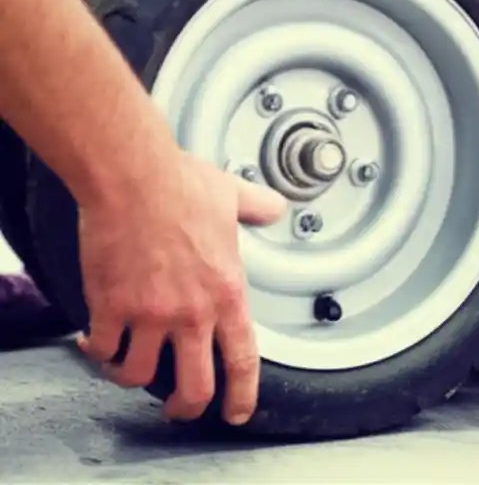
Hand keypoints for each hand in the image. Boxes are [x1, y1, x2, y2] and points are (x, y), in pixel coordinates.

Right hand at [75, 150, 286, 424]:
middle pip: (194, 385)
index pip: (243, 360)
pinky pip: (102, 349)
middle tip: (179, 408)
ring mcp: (150, 313)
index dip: (242, 395)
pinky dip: (96, 351)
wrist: (135, 178)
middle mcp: (192, 313)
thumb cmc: (182, 184)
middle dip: (186, 406)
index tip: (237, 412)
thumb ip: (258, 209)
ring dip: (130, 376)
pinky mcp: (110, 305)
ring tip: (126, 367)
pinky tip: (93, 342)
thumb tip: (274, 207)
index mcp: (227, 293)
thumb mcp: (235, 198)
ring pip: (138, 375)